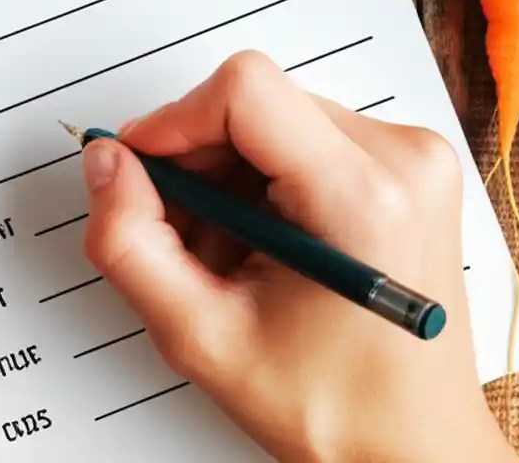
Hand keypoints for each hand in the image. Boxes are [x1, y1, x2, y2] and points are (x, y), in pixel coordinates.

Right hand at [80, 52, 515, 462]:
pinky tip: (266, 247)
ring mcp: (413, 160)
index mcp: (364, 197)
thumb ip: (131, 243)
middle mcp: (403, 159)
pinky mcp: (408, 168)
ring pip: (277, 119)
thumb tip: (105, 163)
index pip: (245, 90)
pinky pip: (308, 139)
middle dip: (199, 162)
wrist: (413, 443)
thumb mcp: (203, 337)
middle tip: (184, 241)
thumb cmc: (335, 406)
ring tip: (233, 258)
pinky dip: (266, 183)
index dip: (173, 123)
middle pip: (258, 103)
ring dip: (230, 178)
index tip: (139, 170)